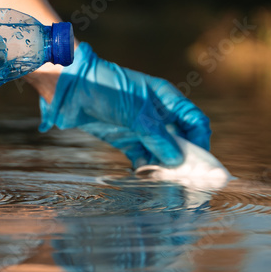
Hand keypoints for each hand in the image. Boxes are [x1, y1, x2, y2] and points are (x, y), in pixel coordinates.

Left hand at [39, 43, 210, 166]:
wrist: (70, 89)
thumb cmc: (107, 89)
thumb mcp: (136, 111)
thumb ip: (157, 136)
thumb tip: (177, 161)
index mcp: (166, 99)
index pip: (194, 122)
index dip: (200, 141)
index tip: (199, 163)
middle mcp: (158, 115)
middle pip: (180, 141)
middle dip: (184, 160)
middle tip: (185, 180)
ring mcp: (141, 128)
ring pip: (162, 153)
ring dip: (164, 167)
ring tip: (163, 182)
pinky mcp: (125, 140)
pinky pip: (142, 158)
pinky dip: (145, 169)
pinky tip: (144, 177)